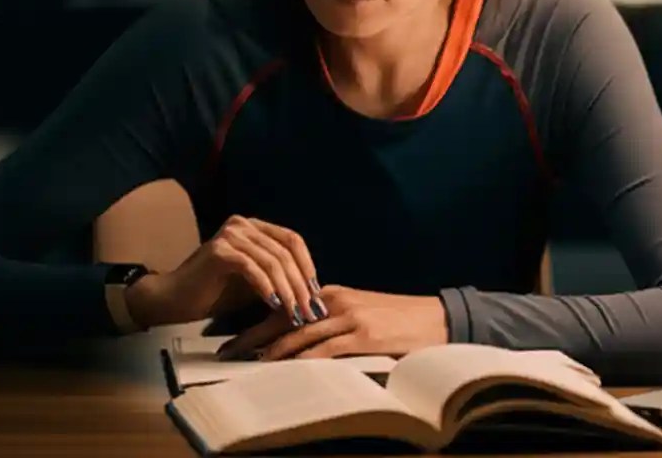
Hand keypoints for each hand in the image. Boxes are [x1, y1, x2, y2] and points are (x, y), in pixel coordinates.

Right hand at [124, 215, 328, 328]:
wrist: (174, 300)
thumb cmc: (215, 294)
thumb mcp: (256, 283)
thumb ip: (279, 279)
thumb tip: (313, 293)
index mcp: (253, 227)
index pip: (292, 240)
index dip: (308, 266)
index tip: (317, 293)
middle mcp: (242, 224)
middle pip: (284, 251)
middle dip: (301, 283)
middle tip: (311, 309)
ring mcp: (230, 234)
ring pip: (272, 261)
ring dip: (288, 290)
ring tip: (296, 313)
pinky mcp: (220, 250)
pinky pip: (253, 268)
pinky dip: (267, 288)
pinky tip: (275, 305)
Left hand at [215, 285, 448, 360]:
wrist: (436, 319)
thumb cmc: (400, 321)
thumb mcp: (362, 314)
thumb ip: (334, 322)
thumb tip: (304, 341)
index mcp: (333, 294)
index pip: (286, 307)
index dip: (257, 323)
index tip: (233, 338)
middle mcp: (335, 301)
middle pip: (283, 318)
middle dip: (251, 336)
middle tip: (225, 351)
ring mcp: (349, 317)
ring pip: (299, 334)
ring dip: (269, 350)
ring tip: (246, 363)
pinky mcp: (363, 335)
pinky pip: (325, 348)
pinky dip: (302, 359)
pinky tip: (284, 368)